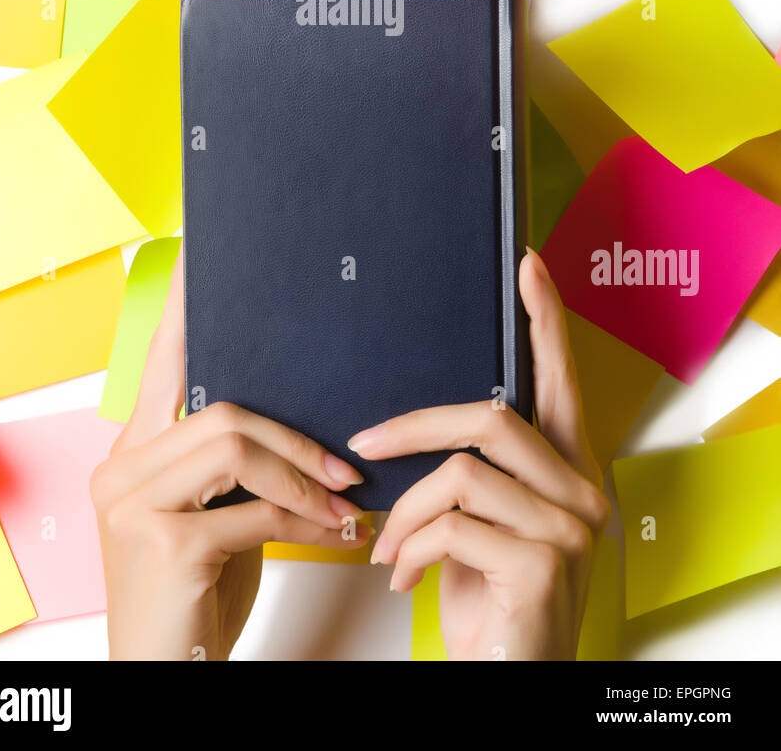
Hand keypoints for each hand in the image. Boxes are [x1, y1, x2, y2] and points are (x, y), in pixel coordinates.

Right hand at [91, 249, 369, 660]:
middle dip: (296, 437)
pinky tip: (335, 537)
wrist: (164, 676)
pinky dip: (305, 521)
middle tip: (346, 468)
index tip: (201, 258)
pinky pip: (253, 509)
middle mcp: (121, 467)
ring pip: (235, 445)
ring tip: (343, 504)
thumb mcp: (215, 521)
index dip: (184, 311)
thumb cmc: (193, 599)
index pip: (162, 364)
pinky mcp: (163, 542)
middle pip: (222, 410)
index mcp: (132, 452)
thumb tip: (304, 431)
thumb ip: (237, 471)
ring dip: (304, 475)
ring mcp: (133, 504)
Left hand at [351, 248, 608, 660]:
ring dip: (406, 513)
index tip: (526, 266)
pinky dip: (411, 549)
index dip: (544, 322)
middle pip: (494, 417)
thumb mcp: (478, 528)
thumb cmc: (489, 604)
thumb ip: (470, 473)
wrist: (507, 680)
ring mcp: (570, 528)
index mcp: (569, 472)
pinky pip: (451, 524)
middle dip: (416, 426)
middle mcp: (583, 492)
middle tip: (365, 444)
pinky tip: (404, 580)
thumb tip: (409, 425)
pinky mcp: (543, 564)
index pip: (561, 382)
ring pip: (461, 473)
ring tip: (387, 551)